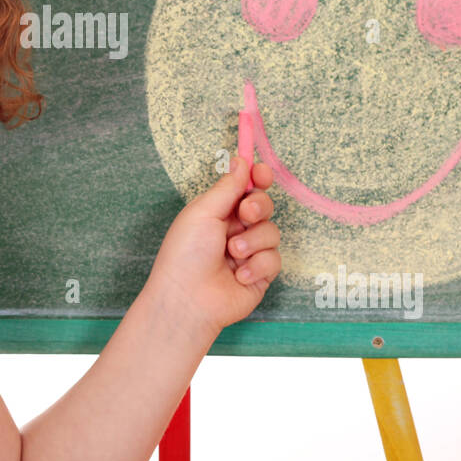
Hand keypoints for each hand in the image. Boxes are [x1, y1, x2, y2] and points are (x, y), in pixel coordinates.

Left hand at [146, 157, 281, 339]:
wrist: (188, 299)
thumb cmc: (186, 253)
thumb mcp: (203, 211)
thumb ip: (228, 187)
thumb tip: (241, 161)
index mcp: (219, 211)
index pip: (246, 188)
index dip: (258, 178)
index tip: (262, 173)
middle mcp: (235, 230)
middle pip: (264, 205)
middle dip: (258, 207)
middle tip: (245, 215)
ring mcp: (250, 252)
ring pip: (272, 232)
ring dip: (253, 241)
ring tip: (233, 254)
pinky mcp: (261, 274)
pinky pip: (275, 259)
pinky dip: (258, 265)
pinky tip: (240, 275)